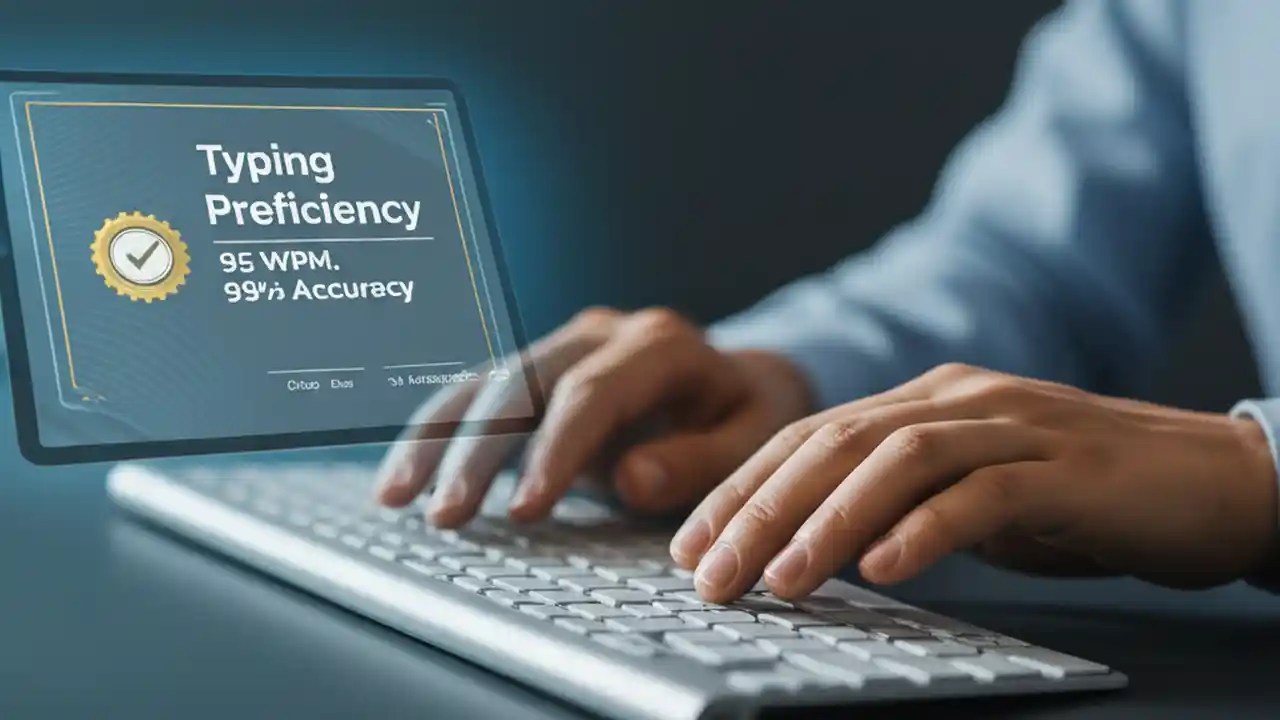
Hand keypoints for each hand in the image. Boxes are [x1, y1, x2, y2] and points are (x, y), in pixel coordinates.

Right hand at [376, 307, 812, 525]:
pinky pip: (477, 394)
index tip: (525, 510)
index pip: (592, 394)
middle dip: (477, 451)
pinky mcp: (537, 371)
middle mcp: (600, 334)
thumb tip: (631, 477)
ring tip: (396, 497)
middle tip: (445, 515)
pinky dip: (437, 434)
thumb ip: (699, 459)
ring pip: (485, 382)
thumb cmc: (748, 415)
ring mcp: (562, 347)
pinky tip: (403, 476)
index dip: (554, 452)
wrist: (739, 380)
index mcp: (659, 344)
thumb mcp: (753, 438)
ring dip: (436, 439)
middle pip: (522, 383)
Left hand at [669, 363, 1278, 601]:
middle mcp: (960, 399)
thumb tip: (819, 545)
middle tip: (708, 572)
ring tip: (777, 580)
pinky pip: (983, 496)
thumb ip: (903, 501)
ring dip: (826, 521)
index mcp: (927, 400)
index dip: (742, 488)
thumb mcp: (972, 492)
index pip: (810, 437)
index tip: (690, 543)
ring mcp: (1015, 427)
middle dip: (759, 509)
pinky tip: (883, 568)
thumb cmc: (1081, 495)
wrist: (1212, 476)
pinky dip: (926, 530)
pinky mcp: (1068, 470)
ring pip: (897, 461)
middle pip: (836, 443)